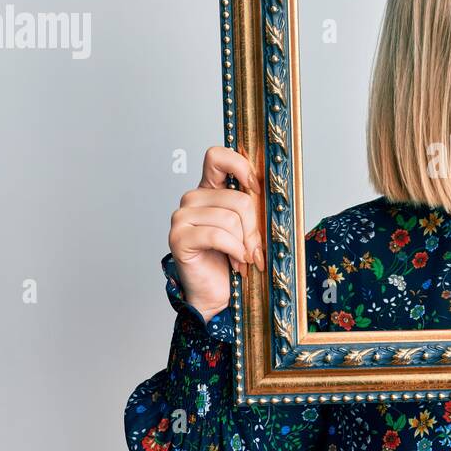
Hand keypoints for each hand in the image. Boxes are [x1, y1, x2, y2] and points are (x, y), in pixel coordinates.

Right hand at [168, 146, 263, 321]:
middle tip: (255, 248)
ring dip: (245, 244)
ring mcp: (182, 217)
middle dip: (254, 227)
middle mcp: (193, 199)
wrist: (218, 294)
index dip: (240, 166)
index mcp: (209, 189)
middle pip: (238, 198)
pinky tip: (236, 263)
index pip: (217, 156)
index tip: (256, 189)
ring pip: (230, 218)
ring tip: (243, 258)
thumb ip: (254, 205)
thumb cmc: (235, 259)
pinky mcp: (179, 238)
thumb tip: (271, 189)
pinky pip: (218, 235)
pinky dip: (234, 251)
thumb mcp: (250, 227)